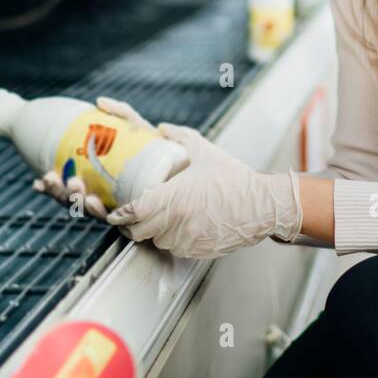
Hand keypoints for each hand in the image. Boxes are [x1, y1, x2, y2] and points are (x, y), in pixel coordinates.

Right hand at [31, 96, 159, 220]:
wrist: (197, 169)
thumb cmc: (165, 150)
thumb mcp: (140, 130)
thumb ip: (122, 114)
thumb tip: (99, 101)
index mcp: (101, 183)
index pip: (72, 187)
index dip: (53, 186)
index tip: (39, 180)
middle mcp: (109, 198)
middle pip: (77, 201)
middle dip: (60, 193)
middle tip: (52, 178)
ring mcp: (123, 208)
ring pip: (92, 210)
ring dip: (76, 200)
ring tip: (74, 187)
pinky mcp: (138, 215)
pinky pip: (116, 217)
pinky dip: (101, 210)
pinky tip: (92, 202)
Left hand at [106, 124, 301, 258]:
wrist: (263, 205)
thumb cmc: (234, 179)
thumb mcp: (206, 152)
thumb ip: (181, 136)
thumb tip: (163, 127)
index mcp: (173, 197)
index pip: (133, 212)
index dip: (120, 214)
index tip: (114, 213)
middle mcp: (176, 221)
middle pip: (139, 232)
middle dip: (133, 225)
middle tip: (134, 217)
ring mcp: (187, 239)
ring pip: (157, 241)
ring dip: (156, 232)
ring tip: (164, 219)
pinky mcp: (198, 251)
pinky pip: (176, 249)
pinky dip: (175, 240)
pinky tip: (184, 227)